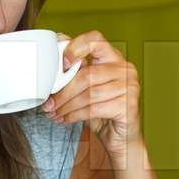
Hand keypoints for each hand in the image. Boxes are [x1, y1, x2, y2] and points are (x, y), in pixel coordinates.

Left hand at [42, 30, 141, 163]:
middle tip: (49, 103)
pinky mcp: (128, 105)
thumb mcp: (86, 89)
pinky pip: (95, 108)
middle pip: (87, 74)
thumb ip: (74, 75)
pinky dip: (76, 115)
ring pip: (89, 93)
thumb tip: (48, 71)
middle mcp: (125, 68)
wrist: (121, 138)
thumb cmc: (101, 110)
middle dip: (64, 91)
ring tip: (55, 113)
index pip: (95, 39)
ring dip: (67, 105)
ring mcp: (130, 86)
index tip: (61, 64)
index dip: (76, 47)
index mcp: (113, 57)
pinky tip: (66, 119)